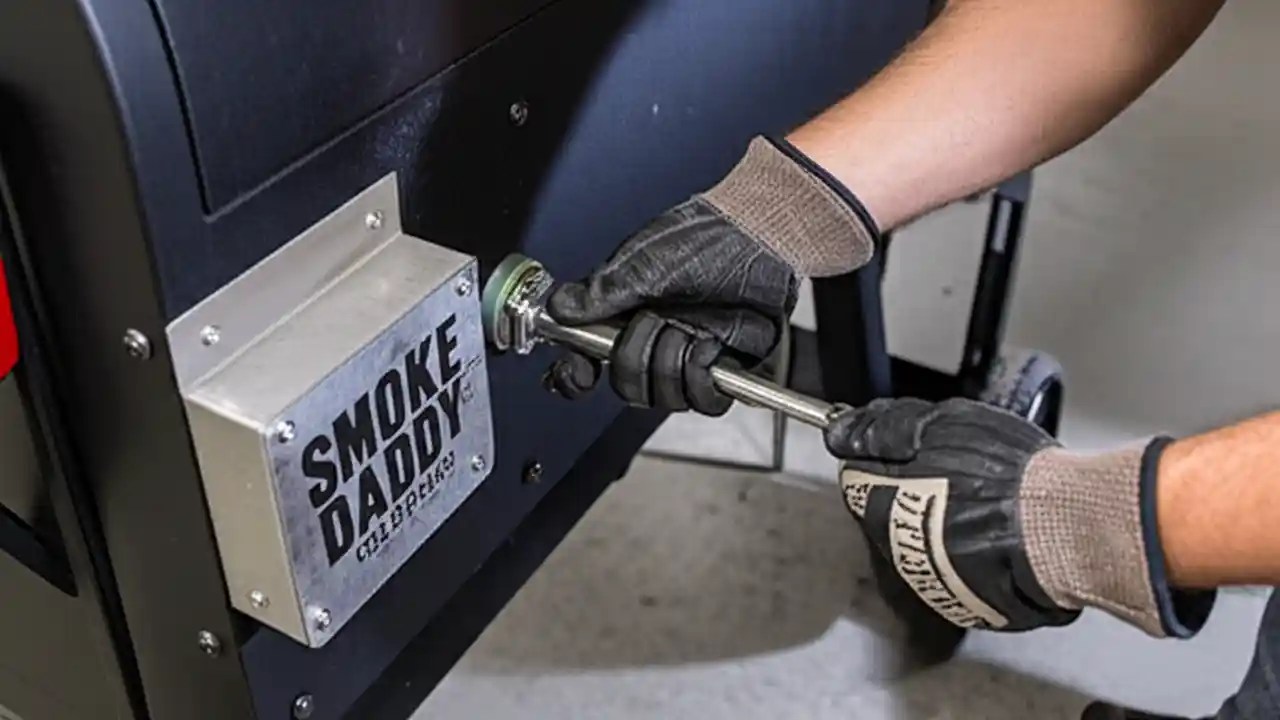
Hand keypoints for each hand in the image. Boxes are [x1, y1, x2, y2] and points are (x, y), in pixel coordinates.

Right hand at [546, 136, 878, 414]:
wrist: (761, 235)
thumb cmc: (705, 236)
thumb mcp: (642, 262)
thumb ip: (601, 292)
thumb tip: (559, 307)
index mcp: (622, 315)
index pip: (584, 361)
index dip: (576, 375)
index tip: (580, 375)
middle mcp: (652, 340)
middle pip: (627, 386)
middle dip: (636, 358)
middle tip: (652, 321)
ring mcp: (687, 356)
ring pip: (664, 397)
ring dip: (672, 362)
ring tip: (687, 327)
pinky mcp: (723, 368)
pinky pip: (705, 400)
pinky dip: (703, 376)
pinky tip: (709, 345)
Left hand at [826, 398, 1213, 637]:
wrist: (1062, 525)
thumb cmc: (1005, 473)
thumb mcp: (938, 423)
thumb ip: (883, 428)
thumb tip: (842, 432)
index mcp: (883, 505)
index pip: (857, 479)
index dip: (883, 458)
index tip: (908, 449)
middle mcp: (899, 551)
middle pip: (886, 513)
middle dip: (909, 491)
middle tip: (956, 473)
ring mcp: (932, 580)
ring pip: (920, 545)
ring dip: (940, 524)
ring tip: (983, 504)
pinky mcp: (966, 603)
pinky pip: (955, 572)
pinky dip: (968, 554)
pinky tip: (994, 536)